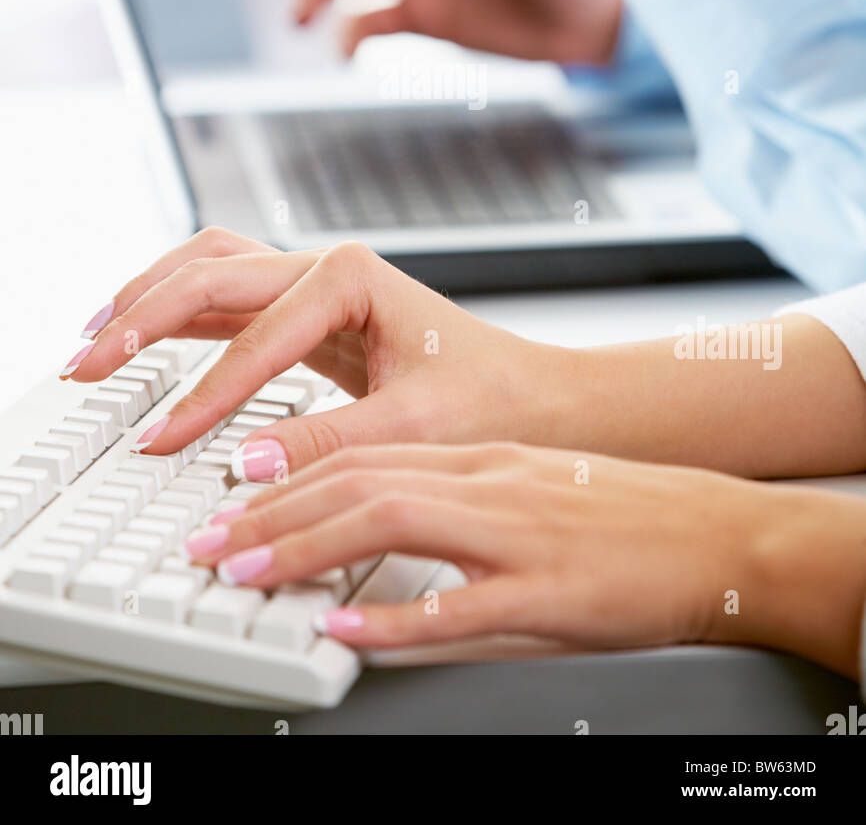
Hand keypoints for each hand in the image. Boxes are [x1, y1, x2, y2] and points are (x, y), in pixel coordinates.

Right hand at [63, 229, 571, 473]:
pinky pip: (227, 297)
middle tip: (88, 362)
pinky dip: (178, 312)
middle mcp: (326, 267)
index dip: (203, 396)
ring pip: (210, 268)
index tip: (163, 442)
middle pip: (210, 271)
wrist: (532, 395)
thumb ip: (324, 445)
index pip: (254, 339)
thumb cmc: (489, 398)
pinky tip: (140, 334)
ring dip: (149, 297)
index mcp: (352, 277)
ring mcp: (314, 283)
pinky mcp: (308, 312)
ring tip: (95, 337)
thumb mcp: (411, 428)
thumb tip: (240, 464)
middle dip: (143, 317)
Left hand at [183, 439, 865, 676]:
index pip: (363, 457)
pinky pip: (460, 605)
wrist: (715, 536)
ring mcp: (517, 533)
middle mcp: (488, 483)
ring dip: (306, 549)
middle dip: (271, 512)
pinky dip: (394, 618)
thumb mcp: (527, 499)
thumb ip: (453, 515)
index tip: (231, 504)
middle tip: (208, 542)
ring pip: (392, 525)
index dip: (286, 480)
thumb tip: (378, 559)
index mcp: (480, 461)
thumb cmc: (623, 519)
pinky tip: (345, 628)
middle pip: (360, 482)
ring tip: (246, 570)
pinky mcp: (549, 591)